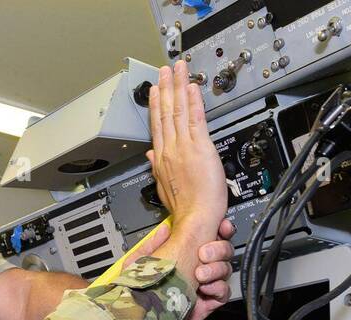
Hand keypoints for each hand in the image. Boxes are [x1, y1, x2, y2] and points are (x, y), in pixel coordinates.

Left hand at [141, 217, 235, 319]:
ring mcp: (205, 284)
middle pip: (224, 250)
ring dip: (216, 268)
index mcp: (186, 254)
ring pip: (225, 269)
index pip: (210, 236)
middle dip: (218, 248)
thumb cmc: (139, 294)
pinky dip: (218, 287)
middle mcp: (198, 267)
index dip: (220, 229)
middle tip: (203, 253)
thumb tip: (164, 230)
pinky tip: (205, 287)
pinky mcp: (208, 302)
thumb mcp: (140, 266)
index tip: (220, 226)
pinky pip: (224, 291)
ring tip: (200, 273)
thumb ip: (152, 245)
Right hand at [145, 62, 227, 242]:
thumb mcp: (164, 187)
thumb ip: (158, 168)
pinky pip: (196, 119)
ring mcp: (184, 147)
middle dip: (165, 88)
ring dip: (177, 87)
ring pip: (179, 110)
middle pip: (166, 113)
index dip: (156, 105)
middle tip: (165, 70)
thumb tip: (151, 157)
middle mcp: (170, 150)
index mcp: (162, 159)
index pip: (158, 126)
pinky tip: (192, 88)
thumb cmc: (184, 209)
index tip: (155, 90)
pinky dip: (194, 102)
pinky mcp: (200, 148)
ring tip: (177, 70)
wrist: (194, 219)